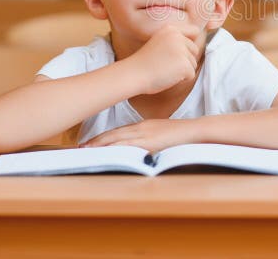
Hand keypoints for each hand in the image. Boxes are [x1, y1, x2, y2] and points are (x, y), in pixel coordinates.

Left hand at [80, 119, 199, 151]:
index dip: (104, 137)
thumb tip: (142, 145)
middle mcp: (142, 128)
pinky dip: (115, 149)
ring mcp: (145, 135)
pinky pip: (129, 146)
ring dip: (101, 145)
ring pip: (118, 139)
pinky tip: (106, 153)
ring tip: (87, 150)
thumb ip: (151, 137)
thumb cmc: (183, 133)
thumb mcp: (163, 132)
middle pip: (114, 134)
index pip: (119, 130)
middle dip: (97, 141)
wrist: (196, 130)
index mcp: (144, 125)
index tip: (91, 142)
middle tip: (81, 147)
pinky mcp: (150, 142)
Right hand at [129, 24, 204, 93]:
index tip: (184, 50)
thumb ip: (175, 41)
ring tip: (165, 69)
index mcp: (171, 29)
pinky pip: (191, 74)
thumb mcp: (159, 42)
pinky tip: (168, 76)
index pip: (194, 30)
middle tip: (167, 64)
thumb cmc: (144, 63)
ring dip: (183, 70)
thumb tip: (194, 46)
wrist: (133, 74)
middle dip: (185, 59)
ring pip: (193, 63)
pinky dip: (182, 79)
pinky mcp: (184, 64)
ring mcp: (181, 50)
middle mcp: (177, 36)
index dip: (191, 41)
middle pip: (195, 49)